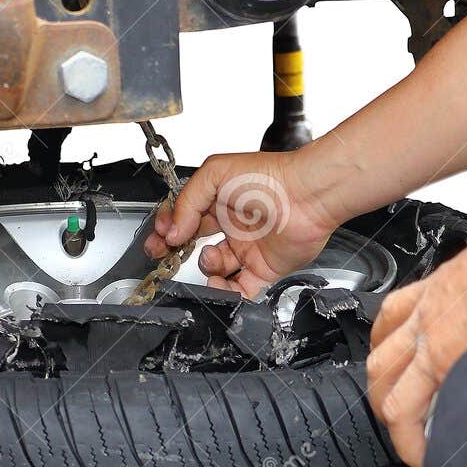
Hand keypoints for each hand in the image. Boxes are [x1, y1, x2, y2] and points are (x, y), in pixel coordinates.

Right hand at [143, 149, 342, 297]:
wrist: (305, 196)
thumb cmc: (269, 177)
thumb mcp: (215, 174)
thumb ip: (187, 201)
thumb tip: (172, 231)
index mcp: (220, 202)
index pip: (185, 219)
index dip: (169, 228)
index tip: (161, 235)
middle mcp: (233, 226)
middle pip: (195, 246)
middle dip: (177, 253)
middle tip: (166, 256)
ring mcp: (248, 249)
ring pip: (216, 269)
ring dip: (206, 269)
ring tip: (209, 260)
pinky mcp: (264, 270)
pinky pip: (240, 289)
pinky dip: (225, 292)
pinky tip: (218, 283)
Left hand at [367, 246, 466, 466]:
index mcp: (447, 286)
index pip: (399, 312)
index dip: (390, 339)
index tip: (398, 359)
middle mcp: (428, 311)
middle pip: (381, 351)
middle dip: (381, 383)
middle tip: (394, 407)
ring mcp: (428, 338)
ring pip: (383, 381)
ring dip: (388, 411)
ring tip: (407, 439)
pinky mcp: (441, 363)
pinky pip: (406, 410)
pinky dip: (407, 438)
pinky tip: (421, 457)